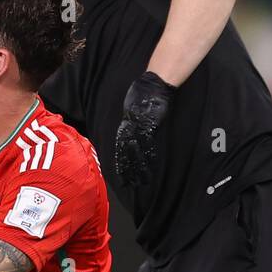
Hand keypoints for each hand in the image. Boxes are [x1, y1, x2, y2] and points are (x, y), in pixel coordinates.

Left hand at [114, 71, 175, 190]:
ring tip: (138, 180)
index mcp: (125, 127)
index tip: (121, 175)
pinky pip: (147, 145)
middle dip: (127, 170)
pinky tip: (148, 166)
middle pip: (126, 154)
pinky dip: (148, 156)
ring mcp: (139, 129)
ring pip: (136, 153)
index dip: (121, 163)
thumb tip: (129, 133)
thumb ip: (130, 123)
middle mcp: (130, 130)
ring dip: (137, 168)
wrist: (151, 87)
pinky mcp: (149, 126)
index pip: (120, 150)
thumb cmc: (142, 97)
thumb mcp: (131, 112)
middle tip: (127, 184)